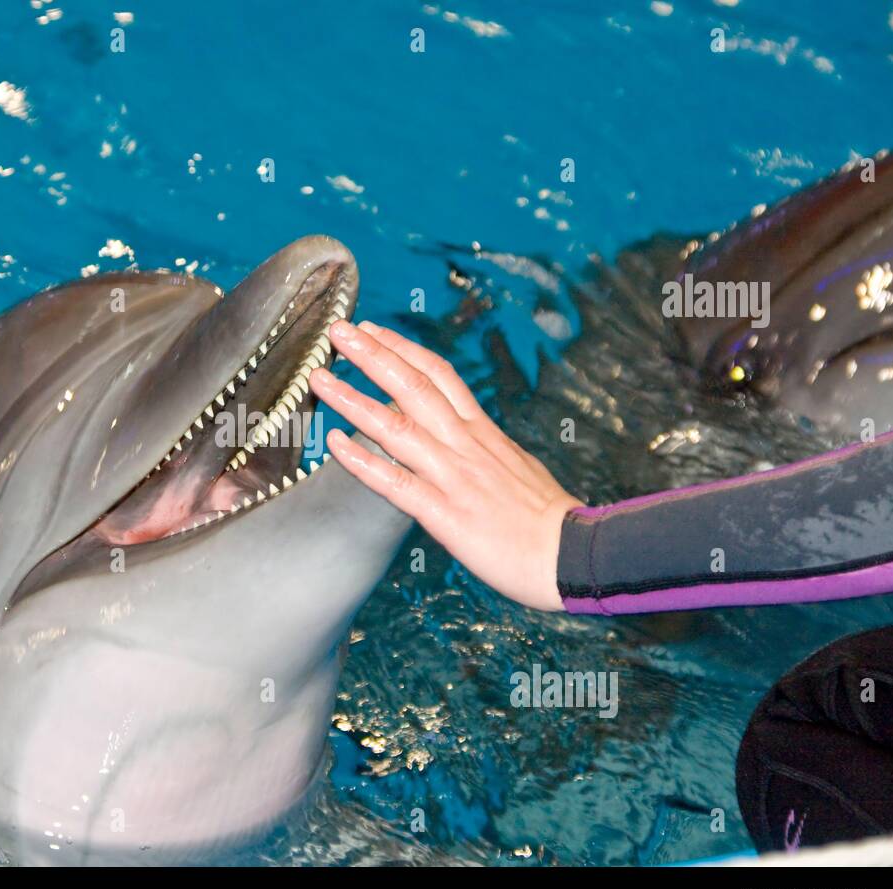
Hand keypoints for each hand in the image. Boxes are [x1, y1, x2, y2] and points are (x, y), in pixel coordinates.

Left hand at [308, 320, 580, 611]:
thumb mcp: (515, 463)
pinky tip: (334, 444)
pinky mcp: (444, 513)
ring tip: (320, 378)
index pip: (438, 375)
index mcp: (480, 431)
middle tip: (338, 331)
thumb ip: (480, 445)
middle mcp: (463, 445)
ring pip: (395, 426)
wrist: (571, 553)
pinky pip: (394, 481)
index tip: (373, 330)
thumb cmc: (546, 517)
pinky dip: (361, 460)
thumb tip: (462, 431)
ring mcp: (452, 476)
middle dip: (372, 355)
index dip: (402, 349)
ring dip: (353, 399)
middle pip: (413, 386)